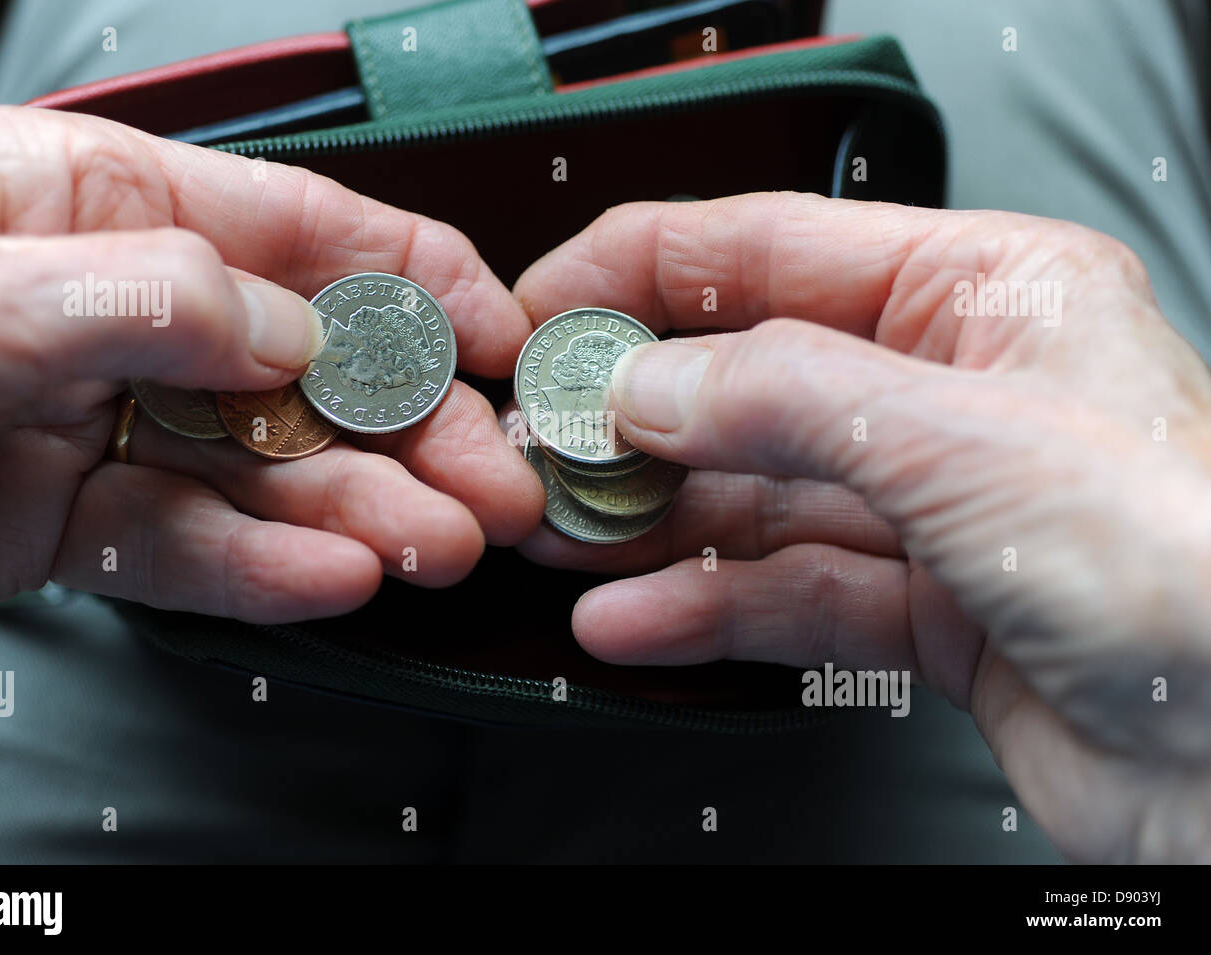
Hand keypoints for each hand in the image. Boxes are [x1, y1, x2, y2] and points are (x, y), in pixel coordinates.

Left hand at [0, 106, 541, 625]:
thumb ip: (129, 298)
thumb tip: (287, 332)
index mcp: (86, 206)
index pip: (294, 228)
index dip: (413, 279)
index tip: (500, 338)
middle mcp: (108, 311)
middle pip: (301, 366)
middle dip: (407, 426)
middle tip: (492, 486)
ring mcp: (91, 422)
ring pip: (257, 468)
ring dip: (356, 511)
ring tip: (430, 546)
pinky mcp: (63, 522)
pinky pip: (184, 547)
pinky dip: (260, 572)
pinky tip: (328, 581)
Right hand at [513, 191, 1210, 862]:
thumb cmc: (1194, 566)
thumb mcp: (965, 444)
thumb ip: (786, 398)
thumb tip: (647, 383)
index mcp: (983, 294)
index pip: (772, 250)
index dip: (643, 273)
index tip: (546, 310)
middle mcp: (954, 391)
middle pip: (750, 384)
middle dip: (636, 419)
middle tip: (542, 446)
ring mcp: (936, 508)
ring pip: (757, 501)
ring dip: (652, 525)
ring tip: (560, 539)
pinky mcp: (927, 612)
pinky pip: (789, 596)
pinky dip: (706, 611)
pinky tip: (633, 622)